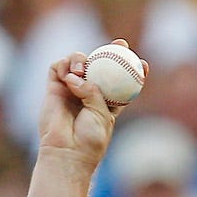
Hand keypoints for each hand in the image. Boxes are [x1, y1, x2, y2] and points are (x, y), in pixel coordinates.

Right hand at [39, 44, 140, 165]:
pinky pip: (58, 68)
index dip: (130, 70)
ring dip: (80, 59)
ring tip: (82, 68)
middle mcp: (88, 93)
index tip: (143, 63)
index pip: (120, 82)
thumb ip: (95, 92)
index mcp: (106, 103)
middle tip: (120, 45)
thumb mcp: (103, 114)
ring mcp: (70, 89)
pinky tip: (70, 74)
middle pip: (99, 66)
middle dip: (110, 52)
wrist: (67, 152)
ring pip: (77, 63)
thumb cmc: (89, 139)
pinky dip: (64, 66)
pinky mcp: (54, 88)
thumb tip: (80, 75)